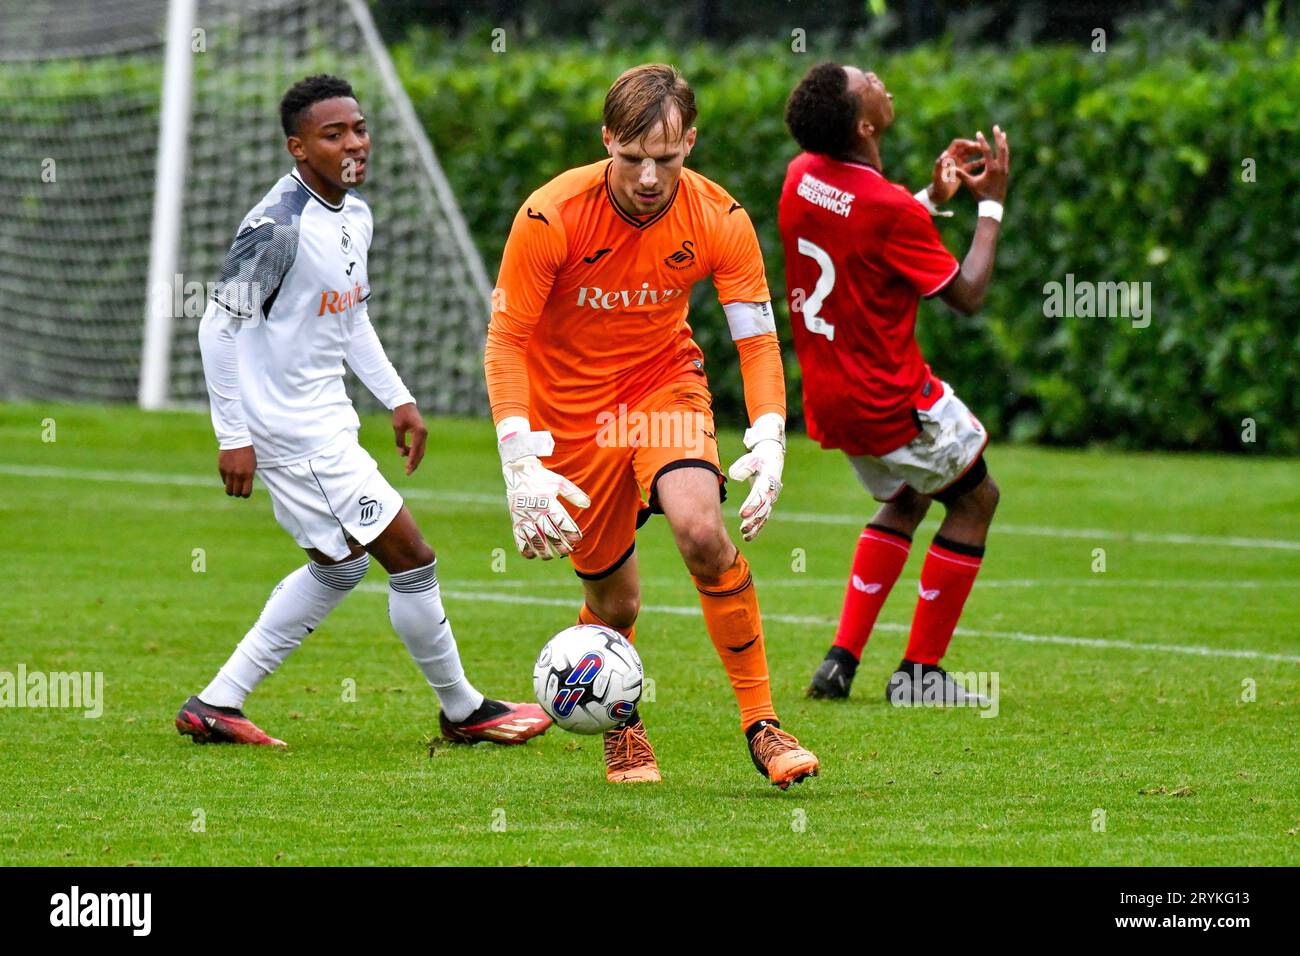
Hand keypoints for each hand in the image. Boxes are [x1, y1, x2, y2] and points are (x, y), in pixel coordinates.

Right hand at [218, 445, 255, 497]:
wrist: (237, 442)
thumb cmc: (247, 454)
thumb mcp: (252, 466)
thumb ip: (249, 477)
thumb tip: (244, 488)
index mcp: (248, 474)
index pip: (246, 493)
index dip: (246, 495)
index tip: (245, 493)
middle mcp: (238, 475)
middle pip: (236, 493)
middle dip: (238, 493)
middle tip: (239, 490)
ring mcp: (229, 472)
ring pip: (228, 489)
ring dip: (231, 490)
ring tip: (233, 487)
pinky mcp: (222, 469)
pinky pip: (224, 481)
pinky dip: (227, 481)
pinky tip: (230, 477)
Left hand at [392, 402, 426, 475]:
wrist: (405, 404)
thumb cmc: (400, 415)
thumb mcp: (397, 428)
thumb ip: (400, 442)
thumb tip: (401, 454)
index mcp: (419, 432)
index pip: (415, 449)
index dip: (411, 460)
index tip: (407, 469)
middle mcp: (424, 434)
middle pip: (420, 452)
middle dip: (414, 463)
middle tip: (408, 473)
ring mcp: (424, 434)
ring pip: (421, 450)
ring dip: (414, 458)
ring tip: (407, 466)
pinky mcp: (421, 434)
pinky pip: (419, 446)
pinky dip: (414, 452)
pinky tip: (406, 454)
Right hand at [502, 455, 590, 559]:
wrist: (519, 472)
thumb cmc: (543, 479)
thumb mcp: (560, 482)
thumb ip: (573, 494)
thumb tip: (587, 505)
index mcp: (548, 502)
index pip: (561, 520)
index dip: (569, 531)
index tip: (576, 539)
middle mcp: (536, 511)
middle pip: (548, 532)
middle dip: (558, 544)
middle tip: (566, 551)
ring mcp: (524, 517)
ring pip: (533, 538)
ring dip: (541, 549)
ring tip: (549, 556)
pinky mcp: (516, 520)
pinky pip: (518, 537)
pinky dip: (523, 548)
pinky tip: (530, 555)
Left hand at [726, 413, 784, 541]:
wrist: (772, 456)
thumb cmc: (758, 457)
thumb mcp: (751, 458)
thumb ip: (744, 466)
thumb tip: (736, 476)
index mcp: (768, 479)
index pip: (760, 495)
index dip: (752, 505)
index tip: (743, 514)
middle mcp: (771, 491)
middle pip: (763, 508)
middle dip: (753, 520)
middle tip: (743, 528)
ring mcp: (771, 498)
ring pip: (764, 515)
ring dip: (755, 526)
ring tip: (745, 535)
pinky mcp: (767, 502)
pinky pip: (763, 517)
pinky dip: (757, 526)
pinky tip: (748, 536)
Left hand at [928, 138, 982, 204]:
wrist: (939, 195)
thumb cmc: (937, 186)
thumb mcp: (937, 176)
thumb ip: (939, 166)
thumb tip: (944, 154)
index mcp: (948, 157)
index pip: (956, 144)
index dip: (965, 143)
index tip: (973, 145)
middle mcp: (953, 159)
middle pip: (964, 148)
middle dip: (973, 146)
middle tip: (983, 147)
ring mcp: (958, 164)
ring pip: (969, 154)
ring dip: (977, 151)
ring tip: (987, 151)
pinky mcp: (962, 171)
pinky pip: (972, 164)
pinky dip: (979, 162)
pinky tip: (987, 162)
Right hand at [955, 125, 1009, 202]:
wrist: (993, 205)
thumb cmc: (980, 195)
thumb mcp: (970, 184)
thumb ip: (962, 175)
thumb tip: (951, 169)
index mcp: (991, 168)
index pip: (987, 151)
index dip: (982, 141)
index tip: (979, 132)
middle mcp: (1000, 167)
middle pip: (1000, 147)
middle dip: (998, 136)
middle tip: (996, 127)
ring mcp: (1005, 169)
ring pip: (1005, 151)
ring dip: (1003, 141)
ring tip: (1002, 133)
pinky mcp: (1006, 172)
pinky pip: (1006, 157)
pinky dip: (1004, 150)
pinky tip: (1003, 146)